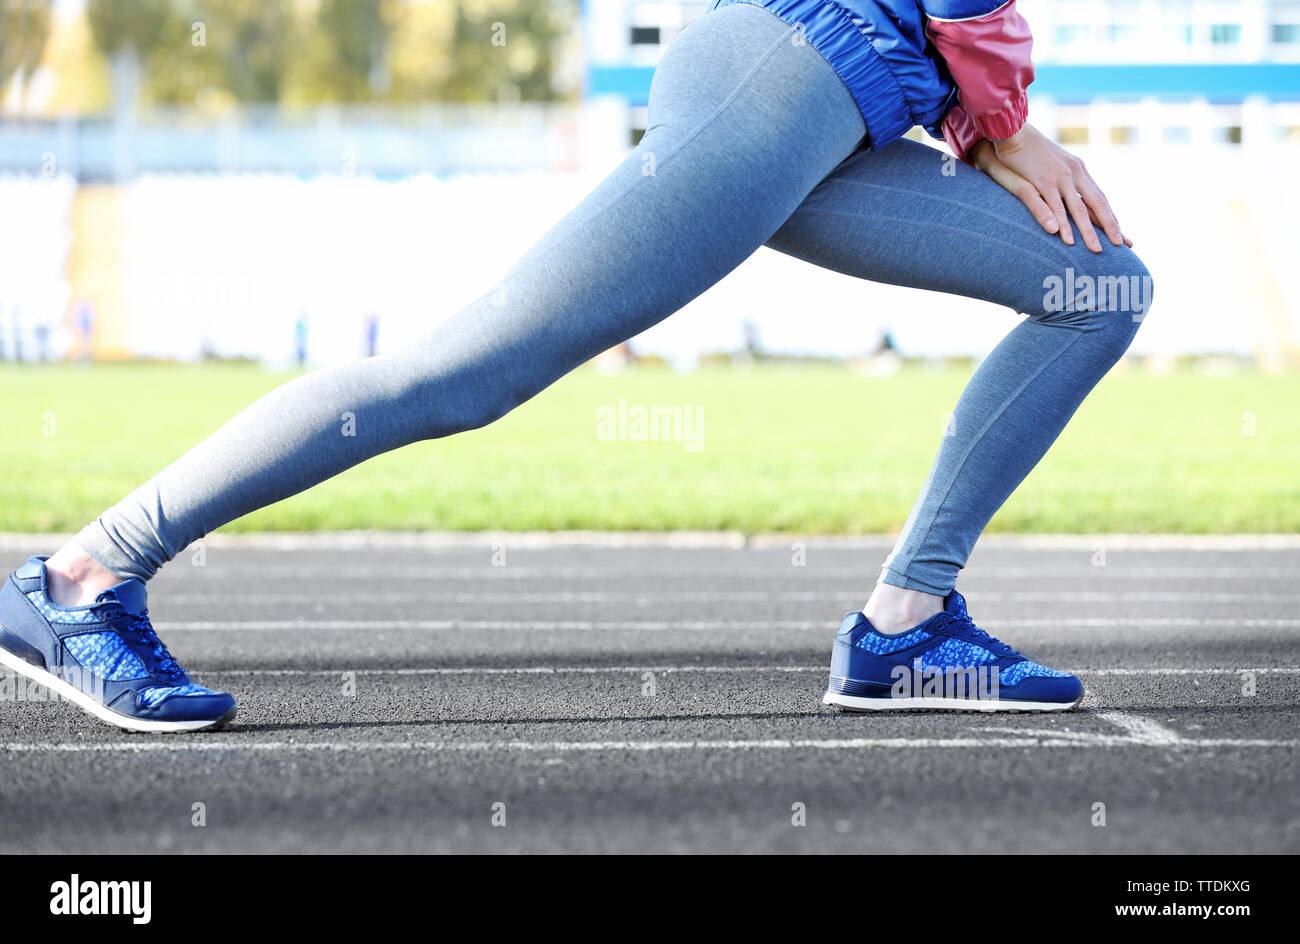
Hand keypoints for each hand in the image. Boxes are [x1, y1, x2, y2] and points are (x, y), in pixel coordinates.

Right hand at [968, 126, 1130, 252]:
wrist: (1013, 133)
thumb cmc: (1029, 152)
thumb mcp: (1052, 166)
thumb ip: (1062, 182)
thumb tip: (1069, 196)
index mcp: (1078, 171)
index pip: (1099, 198)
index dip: (1110, 217)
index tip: (1120, 235)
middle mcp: (1074, 174)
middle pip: (1096, 204)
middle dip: (1109, 226)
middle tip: (1120, 245)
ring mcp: (1059, 178)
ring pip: (1078, 209)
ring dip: (1087, 231)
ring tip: (1095, 250)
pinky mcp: (1041, 181)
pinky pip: (1054, 207)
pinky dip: (1061, 223)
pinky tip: (1066, 238)